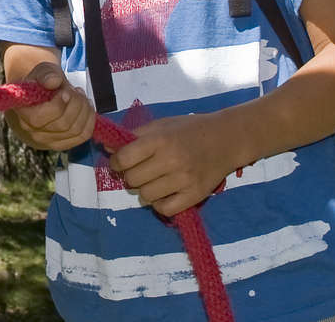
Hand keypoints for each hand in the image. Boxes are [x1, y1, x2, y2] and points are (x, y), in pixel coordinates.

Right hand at [6, 62, 93, 151]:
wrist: (40, 98)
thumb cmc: (41, 83)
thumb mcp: (42, 71)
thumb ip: (46, 74)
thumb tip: (54, 81)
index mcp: (22, 113)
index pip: (40, 118)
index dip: (58, 104)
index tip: (66, 90)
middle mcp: (31, 131)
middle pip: (63, 124)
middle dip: (76, 104)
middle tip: (75, 90)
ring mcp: (46, 141)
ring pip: (75, 130)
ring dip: (84, 110)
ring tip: (81, 96)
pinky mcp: (61, 144)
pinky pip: (82, 135)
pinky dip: (90, 120)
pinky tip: (87, 107)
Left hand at [107, 112, 240, 217]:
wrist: (227, 139)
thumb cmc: (190, 130)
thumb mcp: (162, 125)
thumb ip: (134, 136)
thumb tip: (108, 149)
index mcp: (160, 140)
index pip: (124, 159)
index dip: (117, 162)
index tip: (122, 161)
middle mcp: (171, 160)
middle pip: (132, 179)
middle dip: (131, 176)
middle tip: (141, 171)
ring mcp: (184, 180)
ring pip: (146, 196)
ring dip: (145, 190)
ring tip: (155, 181)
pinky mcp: (195, 195)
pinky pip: (165, 209)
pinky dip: (160, 204)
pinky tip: (165, 193)